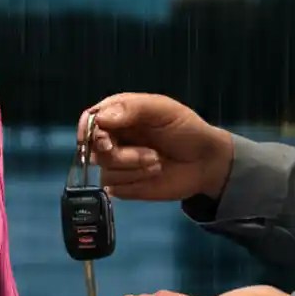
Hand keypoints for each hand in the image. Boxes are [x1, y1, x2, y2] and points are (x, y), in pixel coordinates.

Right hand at [79, 93, 232, 200]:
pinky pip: (113, 186)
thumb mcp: (164, 110)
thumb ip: (133, 108)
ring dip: (135, 166)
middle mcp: (112, 137)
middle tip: (149, 153)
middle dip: (121, 154)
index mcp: (118, 113)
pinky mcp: (122, 184)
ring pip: (105, 169)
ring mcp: (116, 162)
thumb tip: (101, 118)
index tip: (104, 141)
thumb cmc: (185, 129)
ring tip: (158, 161)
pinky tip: (154, 173)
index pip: (90, 119)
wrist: (204, 161)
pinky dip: (135, 181)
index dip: (90, 131)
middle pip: (93, 148)